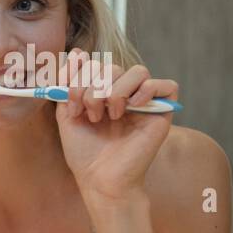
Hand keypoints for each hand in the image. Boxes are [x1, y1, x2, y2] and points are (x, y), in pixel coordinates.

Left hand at [55, 49, 177, 204]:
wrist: (100, 179)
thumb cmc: (85, 152)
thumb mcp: (67, 115)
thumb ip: (68, 86)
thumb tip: (76, 54)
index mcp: (101, 92)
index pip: (95, 63)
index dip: (80, 71)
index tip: (69, 94)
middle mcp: (123, 93)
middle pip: (112, 66)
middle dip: (93, 87)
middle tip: (89, 113)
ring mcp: (144, 102)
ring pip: (137, 71)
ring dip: (115, 91)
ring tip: (108, 115)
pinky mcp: (163, 112)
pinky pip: (166, 85)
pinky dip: (145, 91)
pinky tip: (130, 109)